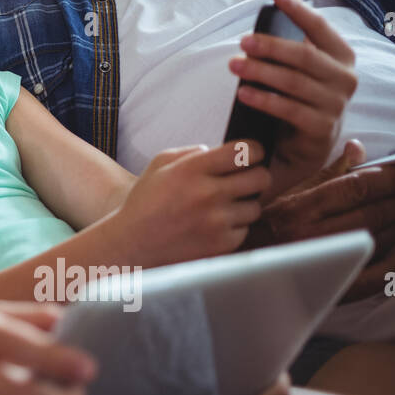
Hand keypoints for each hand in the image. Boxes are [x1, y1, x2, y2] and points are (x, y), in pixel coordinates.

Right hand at [111, 142, 271, 265]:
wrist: (133, 243)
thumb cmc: (147, 200)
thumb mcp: (160, 163)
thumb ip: (193, 152)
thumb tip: (224, 151)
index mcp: (192, 169)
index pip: (245, 151)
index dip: (255, 150)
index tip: (252, 154)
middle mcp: (207, 194)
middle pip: (261, 178)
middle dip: (256, 176)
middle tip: (244, 180)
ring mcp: (217, 221)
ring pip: (255, 206)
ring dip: (243, 204)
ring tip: (221, 207)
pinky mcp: (222, 244)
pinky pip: (245, 229)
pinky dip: (233, 226)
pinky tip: (213, 225)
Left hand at [228, 0, 356, 200]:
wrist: (302, 146)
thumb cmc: (297, 94)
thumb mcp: (297, 61)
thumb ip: (294, 27)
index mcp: (341, 57)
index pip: (321, 28)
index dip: (299, 10)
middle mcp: (345, 79)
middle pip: (305, 56)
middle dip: (272, 46)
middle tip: (243, 42)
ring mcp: (336, 106)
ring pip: (295, 83)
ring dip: (261, 72)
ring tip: (234, 65)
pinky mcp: (322, 129)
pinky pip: (291, 110)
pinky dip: (265, 100)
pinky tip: (243, 93)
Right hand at [249, 139, 394, 302]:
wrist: (240, 265)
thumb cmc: (267, 226)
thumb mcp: (290, 193)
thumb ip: (327, 173)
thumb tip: (356, 148)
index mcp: (300, 206)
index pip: (357, 187)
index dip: (393, 179)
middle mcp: (311, 233)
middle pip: (372, 211)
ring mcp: (322, 260)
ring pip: (376, 238)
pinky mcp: (330, 284)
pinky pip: (373, 276)